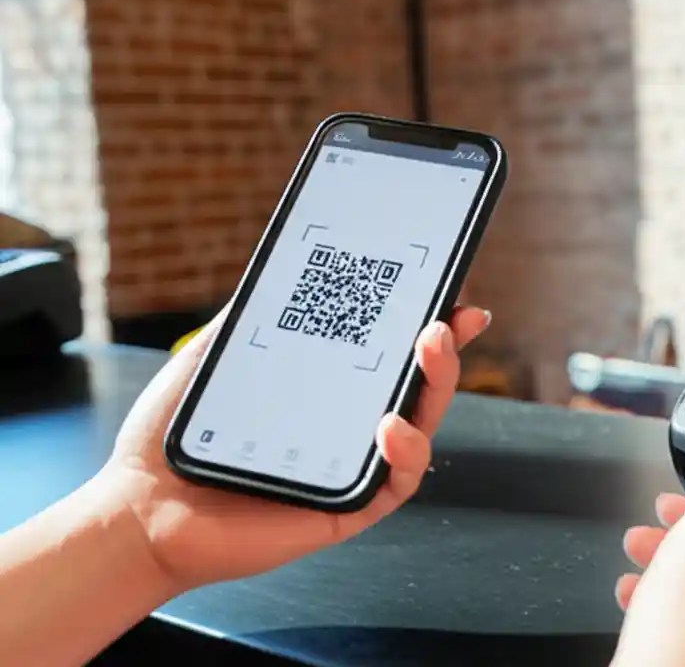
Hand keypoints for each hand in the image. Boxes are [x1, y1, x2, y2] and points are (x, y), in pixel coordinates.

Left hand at [97, 305, 489, 593]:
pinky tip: (391, 426)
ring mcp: (354, 465)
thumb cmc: (176, 438)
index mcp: (328, 390)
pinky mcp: (350, 508)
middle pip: (419, 385)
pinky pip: (399, 482)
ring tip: (431, 351)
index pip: (389, 352)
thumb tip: (284, 269)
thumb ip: (251, 318)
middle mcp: (349, 426)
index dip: (426, 322)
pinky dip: (407, 453)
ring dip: (438, 387)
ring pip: (421, 427)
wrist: (142, 506)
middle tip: (447, 318)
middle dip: (445, 349)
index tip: (448, 293)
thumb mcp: (214, 357)